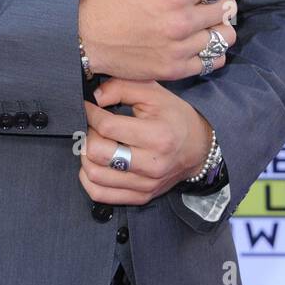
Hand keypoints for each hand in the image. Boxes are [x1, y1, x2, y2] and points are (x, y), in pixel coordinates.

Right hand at [78, 0, 237, 81]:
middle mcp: (182, 23)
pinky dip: (213, 50)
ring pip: (225, 36)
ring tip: (204, 21)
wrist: (85, 37)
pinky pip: (214, 61)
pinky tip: (198, 41)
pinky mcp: (175, 70)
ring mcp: (180, 49)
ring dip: (219, 25)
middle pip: (226, 9)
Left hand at [78, 77, 213, 205]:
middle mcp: (153, 164)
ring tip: (93, 143)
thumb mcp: (154, 92)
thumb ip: (122, 87)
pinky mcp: (141, 196)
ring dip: (85, 157)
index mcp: (158, 136)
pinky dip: (88, 179)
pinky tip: (94, 164)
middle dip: (87, 135)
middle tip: (91, 126)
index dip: (90, 114)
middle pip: (98, 153)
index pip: (108, 127)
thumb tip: (94, 98)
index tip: (87, 107)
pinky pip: (100, 194)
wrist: (199, 148)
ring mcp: (147, 184)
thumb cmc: (175, 117)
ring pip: (94, 176)